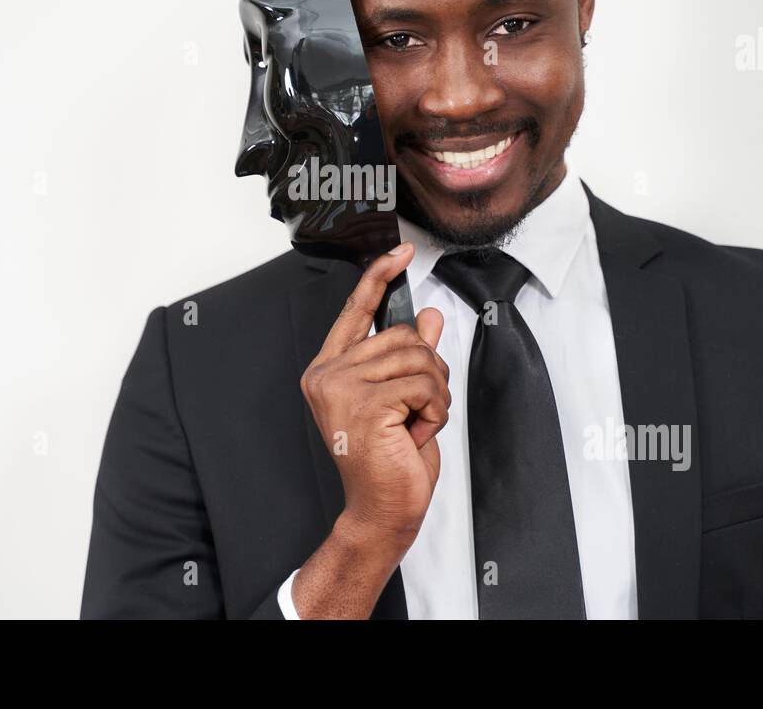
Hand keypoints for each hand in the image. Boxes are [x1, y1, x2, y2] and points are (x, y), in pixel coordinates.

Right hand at [299, 242, 450, 553]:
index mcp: (330, 370)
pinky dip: (435, 409)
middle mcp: (327, 375)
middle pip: (400, 336)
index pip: (355, 310)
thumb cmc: (389, 461)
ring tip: (416, 423)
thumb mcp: (405, 399)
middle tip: (418, 408)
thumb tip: (427, 316)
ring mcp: (342, 389)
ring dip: (434, 393)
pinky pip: (423, 384)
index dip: (379, 277)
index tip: (401, 251)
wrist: (384, 510)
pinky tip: (416, 432)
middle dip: (427, 370)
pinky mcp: (365, 405)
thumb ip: (411, 356)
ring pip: (417, 358)